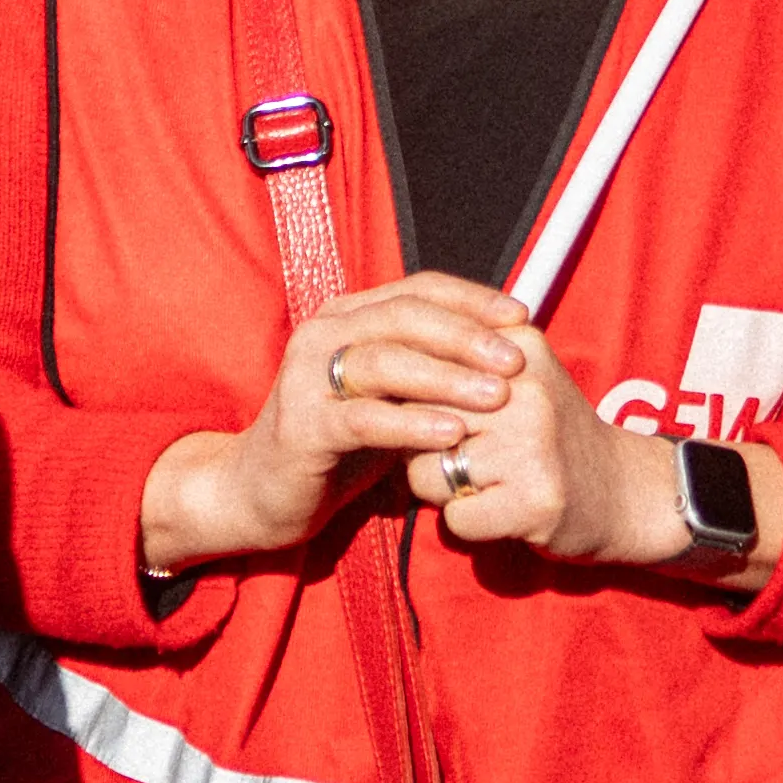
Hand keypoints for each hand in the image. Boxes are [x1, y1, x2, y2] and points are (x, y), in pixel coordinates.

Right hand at [141, 273, 542, 573]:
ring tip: (496, 394)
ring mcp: (305, 378)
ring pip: (384, 361)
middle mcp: (323, 335)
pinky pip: (363, 418)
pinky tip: (451, 432)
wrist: (261, 493)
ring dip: (446, 376)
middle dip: (466, 335)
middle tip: (516, 358)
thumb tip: (504, 350)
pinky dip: (411, 423)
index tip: (522, 315)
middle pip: (404, 317)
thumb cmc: (337, 445)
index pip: (417, 289)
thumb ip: (431, 370)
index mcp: (347, 318)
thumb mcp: (391, 398)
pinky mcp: (300, 426)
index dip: (472, 298)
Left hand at [428, 354, 740, 573]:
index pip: (418, 362)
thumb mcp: (513, 378)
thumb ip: (451, 362)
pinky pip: (455, 518)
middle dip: (419, 445)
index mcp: (514, 345)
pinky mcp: (536, 499)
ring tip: (482, 484)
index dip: (407, 398)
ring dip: (439, 489)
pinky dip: (466, 523)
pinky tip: (498, 511)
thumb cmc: (548, 435)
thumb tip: (368, 368)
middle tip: (459, 456)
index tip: (425, 415)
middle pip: (414, 416)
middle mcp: (523, 387)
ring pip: (425, 471)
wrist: (625, 491)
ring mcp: (532, 444)